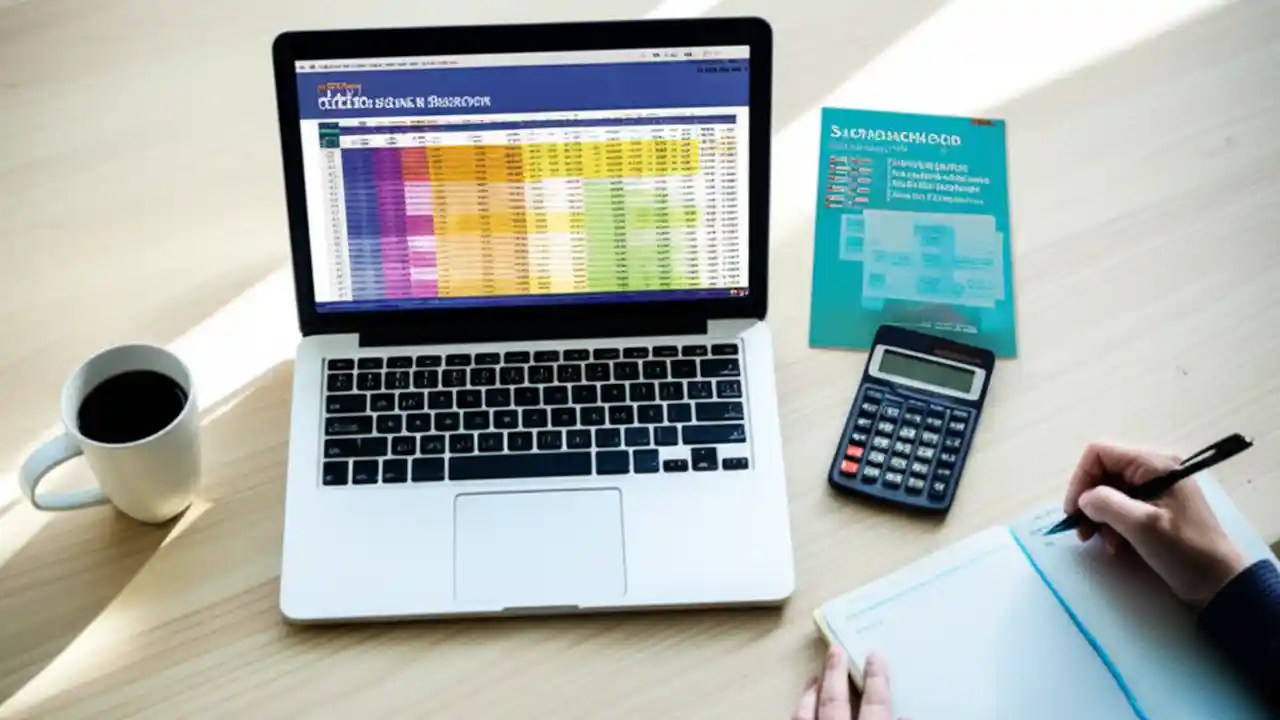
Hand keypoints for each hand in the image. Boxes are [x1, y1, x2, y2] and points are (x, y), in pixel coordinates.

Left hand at [792, 646, 902, 719]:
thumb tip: (907, 715)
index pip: (875, 706)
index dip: (876, 680)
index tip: (875, 654)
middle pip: (835, 701)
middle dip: (835, 673)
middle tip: (835, 648)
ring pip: (808, 713)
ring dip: (812, 692)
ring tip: (815, 676)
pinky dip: (800, 713)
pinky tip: (800, 707)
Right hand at [1064, 442, 1246, 606]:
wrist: (1218, 581)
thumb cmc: (1184, 551)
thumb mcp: (1142, 526)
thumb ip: (1107, 504)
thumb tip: (1083, 499)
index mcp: (1154, 463)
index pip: (1099, 453)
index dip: (1080, 479)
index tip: (1074, 511)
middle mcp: (1154, 467)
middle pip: (1103, 472)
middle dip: (1089, 501)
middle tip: (1083, 532)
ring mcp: (1156, 486)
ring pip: (1109, 490)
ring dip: (1099, 516)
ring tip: (1101, 541)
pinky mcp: (1155, 505)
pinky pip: (1122, 504)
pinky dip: (1112, 523)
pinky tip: (1115, 544)